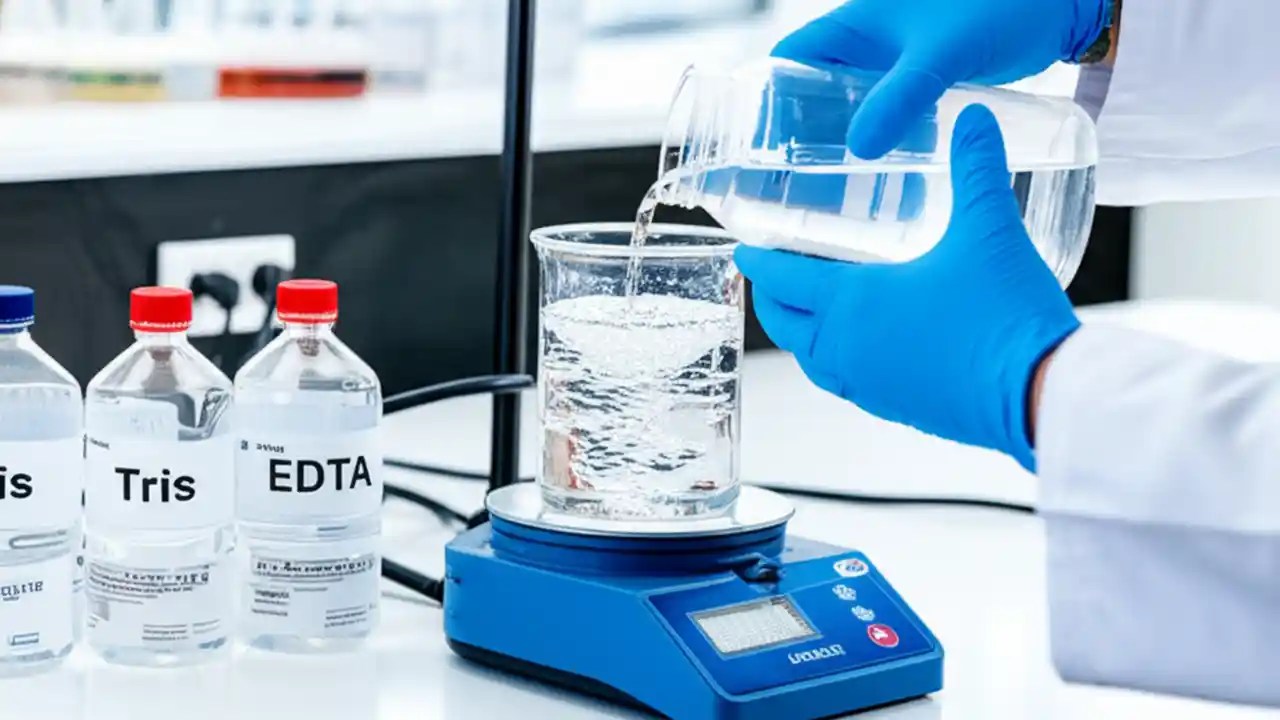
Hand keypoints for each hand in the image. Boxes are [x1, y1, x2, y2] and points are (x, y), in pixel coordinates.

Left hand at [735, 106, 1079, 470]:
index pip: (782, 279)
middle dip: (771, 298)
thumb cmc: (1006, 316)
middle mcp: (846, 349)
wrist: (1042, 394)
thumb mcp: (989, 228)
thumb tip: (974, 118)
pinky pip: (846, 383)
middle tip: (771, 276)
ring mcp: (870, 387)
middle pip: (785, 324)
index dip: (759, 261)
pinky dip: (835, 360)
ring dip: (801, 332)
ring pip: (811, 359)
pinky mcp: (899, 410)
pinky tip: (863, 345)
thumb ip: (977, 167)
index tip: (744, 249)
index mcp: (851, 304)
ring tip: (810, 308)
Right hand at [773, 0, 1109, 158]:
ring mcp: (895, 71)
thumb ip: (900, 97)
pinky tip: (883, 187)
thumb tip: (858, 148)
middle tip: (788, 189)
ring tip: (827, 202)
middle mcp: (866, 48)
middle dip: (798, 140)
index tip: (757, 149)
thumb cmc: (1000, 6)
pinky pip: (888, 124)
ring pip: (849, 114)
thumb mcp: (940, 55)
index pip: (787, 63)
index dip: (765, 103)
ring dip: (839, 152)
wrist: (1060, 5)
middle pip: (812, 97)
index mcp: (852, 26)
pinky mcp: (925, 90)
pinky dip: (880, 152)